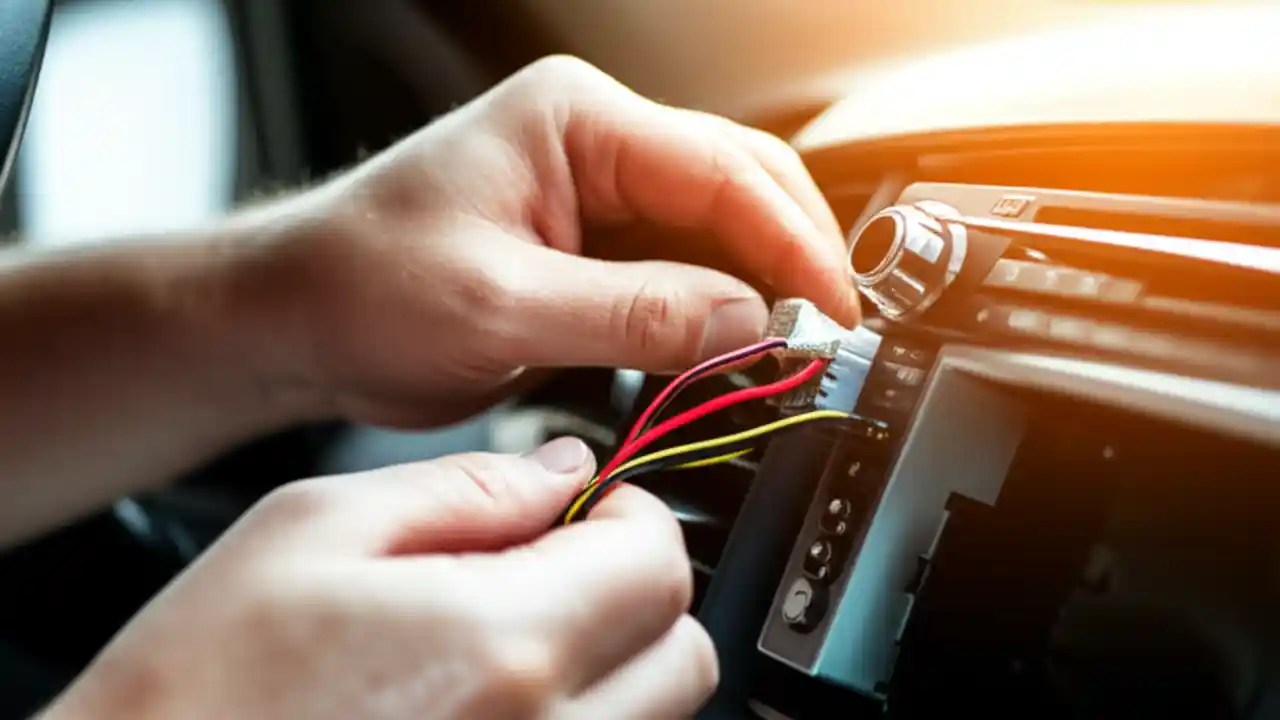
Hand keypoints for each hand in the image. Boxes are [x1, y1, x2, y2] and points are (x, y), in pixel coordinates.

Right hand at [44, 438, 715, 718]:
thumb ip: (465, 488)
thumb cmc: (195, 686)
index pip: (659, 561)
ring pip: (655, 716)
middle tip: (559, 566)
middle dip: (638, 590)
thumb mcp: (315, 528)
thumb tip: (563, 469)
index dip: (634, 512)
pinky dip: (578, 717)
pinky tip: (492, 694)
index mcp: (502, 642)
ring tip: (511, 634)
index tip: (591, 505)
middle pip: (682, 652)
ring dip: (614, 660)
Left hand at [229, 54, 856, 427]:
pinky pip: (679, 275)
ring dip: (756, 291)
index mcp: (575, 119)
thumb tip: (750, 320)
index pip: (722, 170)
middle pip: (738, 189)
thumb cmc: (361, 283)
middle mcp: (595, 144)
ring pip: (718, 235)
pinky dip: (714, 317)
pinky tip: (730, 355)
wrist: (298, 318)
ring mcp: (596, 198)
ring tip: (784, 355)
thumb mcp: (501, 307)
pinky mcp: (592, 252)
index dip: (791, 244)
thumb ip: (634, 312)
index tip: (831, 311)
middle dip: (789, 260)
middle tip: (824, 337)